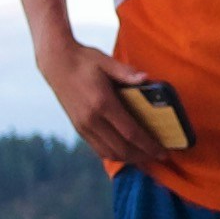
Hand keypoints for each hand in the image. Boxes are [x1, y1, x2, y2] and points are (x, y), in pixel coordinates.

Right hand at [45, 37, 187, 167]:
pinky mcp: (78, 128)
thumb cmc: (84, 60)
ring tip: (145, 155)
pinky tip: (126, 150)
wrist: (56, 62)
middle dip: (143, 156)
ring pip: (110, 153)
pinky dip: (115, 154)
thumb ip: (127, 72)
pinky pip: (99, 149)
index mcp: (102, 103)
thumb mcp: (107, 62)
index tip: (163, 151)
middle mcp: (91, 119)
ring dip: (129, 158)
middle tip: (158, 155)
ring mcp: (83, 126)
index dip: (149, 145)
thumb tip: (147, 79)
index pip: (131, 132)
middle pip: (122, 148)